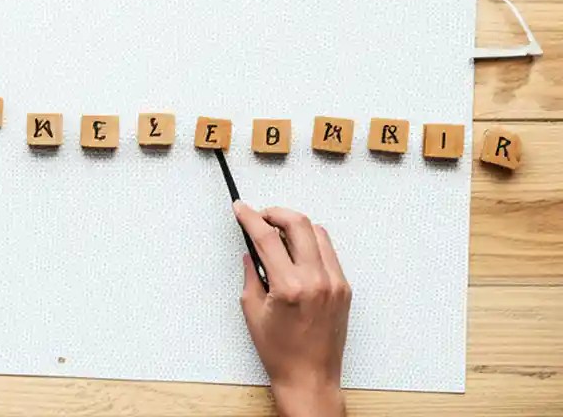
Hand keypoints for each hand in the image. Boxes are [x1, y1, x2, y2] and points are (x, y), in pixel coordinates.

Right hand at [233, 202, 350, 416]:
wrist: (310, 377)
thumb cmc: (280, 351)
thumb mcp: (252, 310)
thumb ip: (251, 274)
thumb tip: (251, 250)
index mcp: (290, 287)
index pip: (267, 237)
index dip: (250, 217)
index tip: (241, 208)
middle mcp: (317, 280)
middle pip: (298, 223)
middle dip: (275, 213)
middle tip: (260, 216)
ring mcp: (335, 283)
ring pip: (317, 233)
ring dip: (295, 226)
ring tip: (278, 236)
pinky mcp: (345, 288)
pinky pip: (328, 252)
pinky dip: (311, 244)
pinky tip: (296, 253)